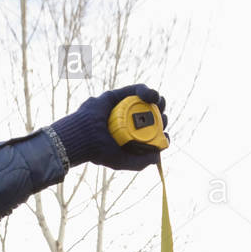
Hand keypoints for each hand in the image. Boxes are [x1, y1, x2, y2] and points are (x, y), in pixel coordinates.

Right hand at [50, 84, 167, 171]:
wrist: (85, 136)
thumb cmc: (101, 151)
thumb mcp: (123, 161)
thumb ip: (141, 162)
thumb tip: (159, 156)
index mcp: (130, 137)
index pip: (150, 132)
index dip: (161, 131)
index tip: (165, 135)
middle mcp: (128, 121)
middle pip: (151, 115)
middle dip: (161, 116)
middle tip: (163, 120)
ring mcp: (123, 107)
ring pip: (146, 101)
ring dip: (157, 100)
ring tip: (160, 104)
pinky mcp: (119, 95)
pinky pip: (137, 90)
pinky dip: (146, 91)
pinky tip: (151, 96)